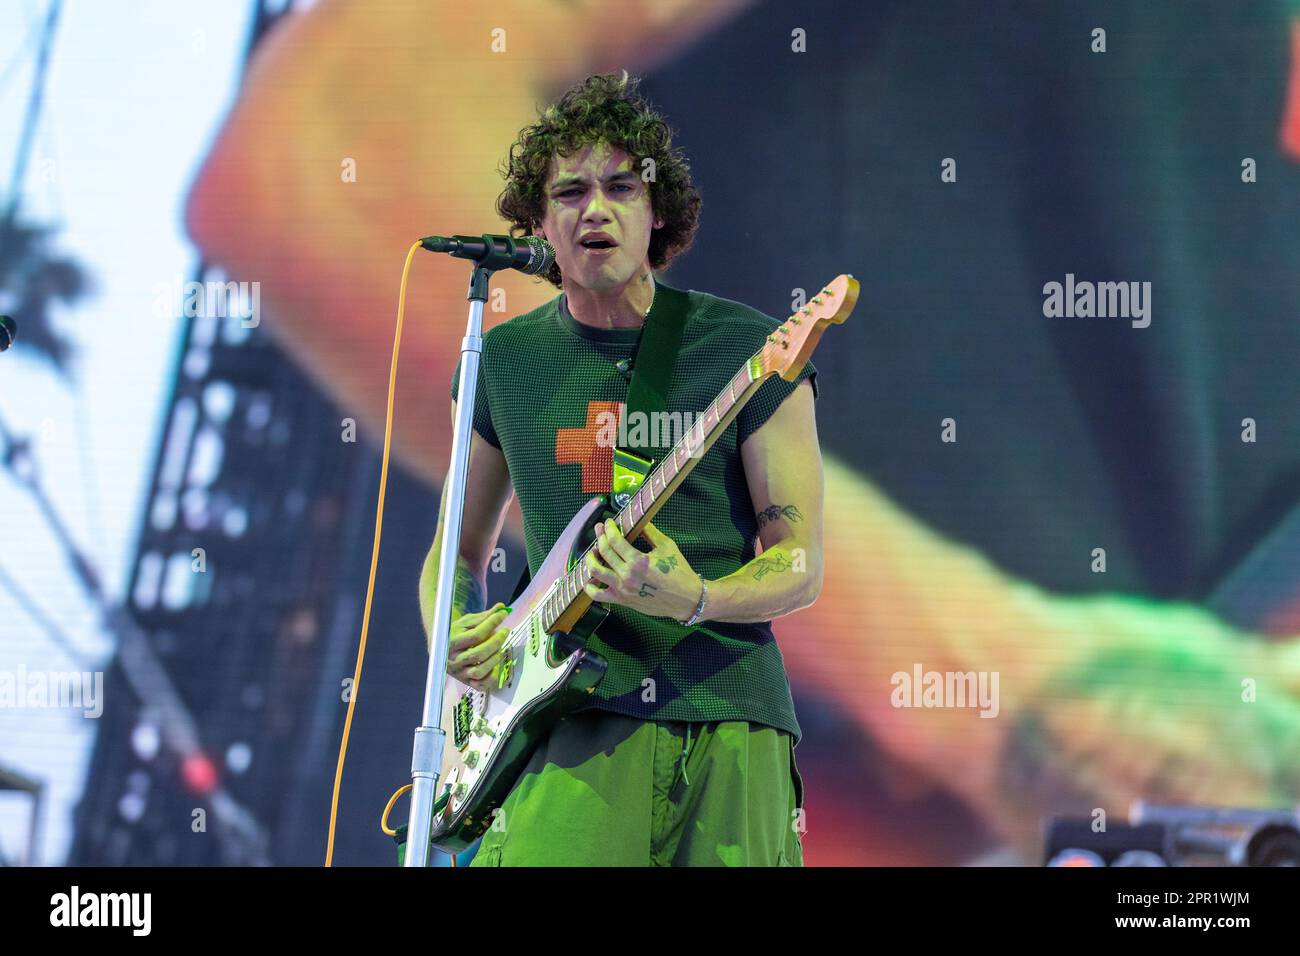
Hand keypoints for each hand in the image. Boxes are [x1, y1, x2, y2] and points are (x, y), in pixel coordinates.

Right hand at [447, 602, 510, 691]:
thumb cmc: (457, 632)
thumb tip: (502, 607)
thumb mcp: (467, 622)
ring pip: (479, 671)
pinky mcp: (465, 681)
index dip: (491, 624)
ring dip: (495, 658)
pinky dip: (491, 676)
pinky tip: (495, 664)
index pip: (475, 635)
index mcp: (450, 643)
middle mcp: (452, 660)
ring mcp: (459, 673)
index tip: (502, 615)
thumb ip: (484, 616)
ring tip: (500, 647)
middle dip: (496, 641)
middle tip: (505, 631)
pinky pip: (481, 685)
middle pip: (478, 654)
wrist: (443, 647)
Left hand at [583, 518, 703, 621]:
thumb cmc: (679, 572)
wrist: (686, 599)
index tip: (607, 523)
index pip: (615, 540)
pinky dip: (590, 587)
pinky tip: (590, 579)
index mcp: (638, 560)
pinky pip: (598, 596)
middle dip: (599, 537)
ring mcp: (623, 589)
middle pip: (604, 552)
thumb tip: (637, 519)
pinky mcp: (623, 601)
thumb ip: (649, 532)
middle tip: (599, 531)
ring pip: (596, 572)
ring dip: (590, 559)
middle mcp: (627, 575)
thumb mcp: (667, 546)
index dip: (609, 529)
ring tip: (592, 552)